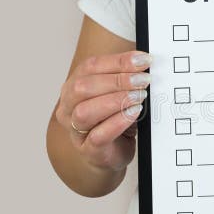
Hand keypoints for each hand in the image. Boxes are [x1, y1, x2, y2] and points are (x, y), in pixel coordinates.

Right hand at [55, 51, 151, 171]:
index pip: (90, 66)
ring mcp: (75, 130)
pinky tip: (133, 113)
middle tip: (143, 79)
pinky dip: (117, 122)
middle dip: (117, 80)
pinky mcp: (87, 150)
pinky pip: (97, 136)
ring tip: (139, 96)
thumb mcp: (120, 94)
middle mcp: (69, 106)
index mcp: (74, 86)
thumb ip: (126, 79)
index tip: (142, 60)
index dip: (118, 61)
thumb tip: (144, 64)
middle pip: (83, 87)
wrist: (114, 153)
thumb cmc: (115, 120)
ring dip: (116, 101)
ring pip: (85, 111)